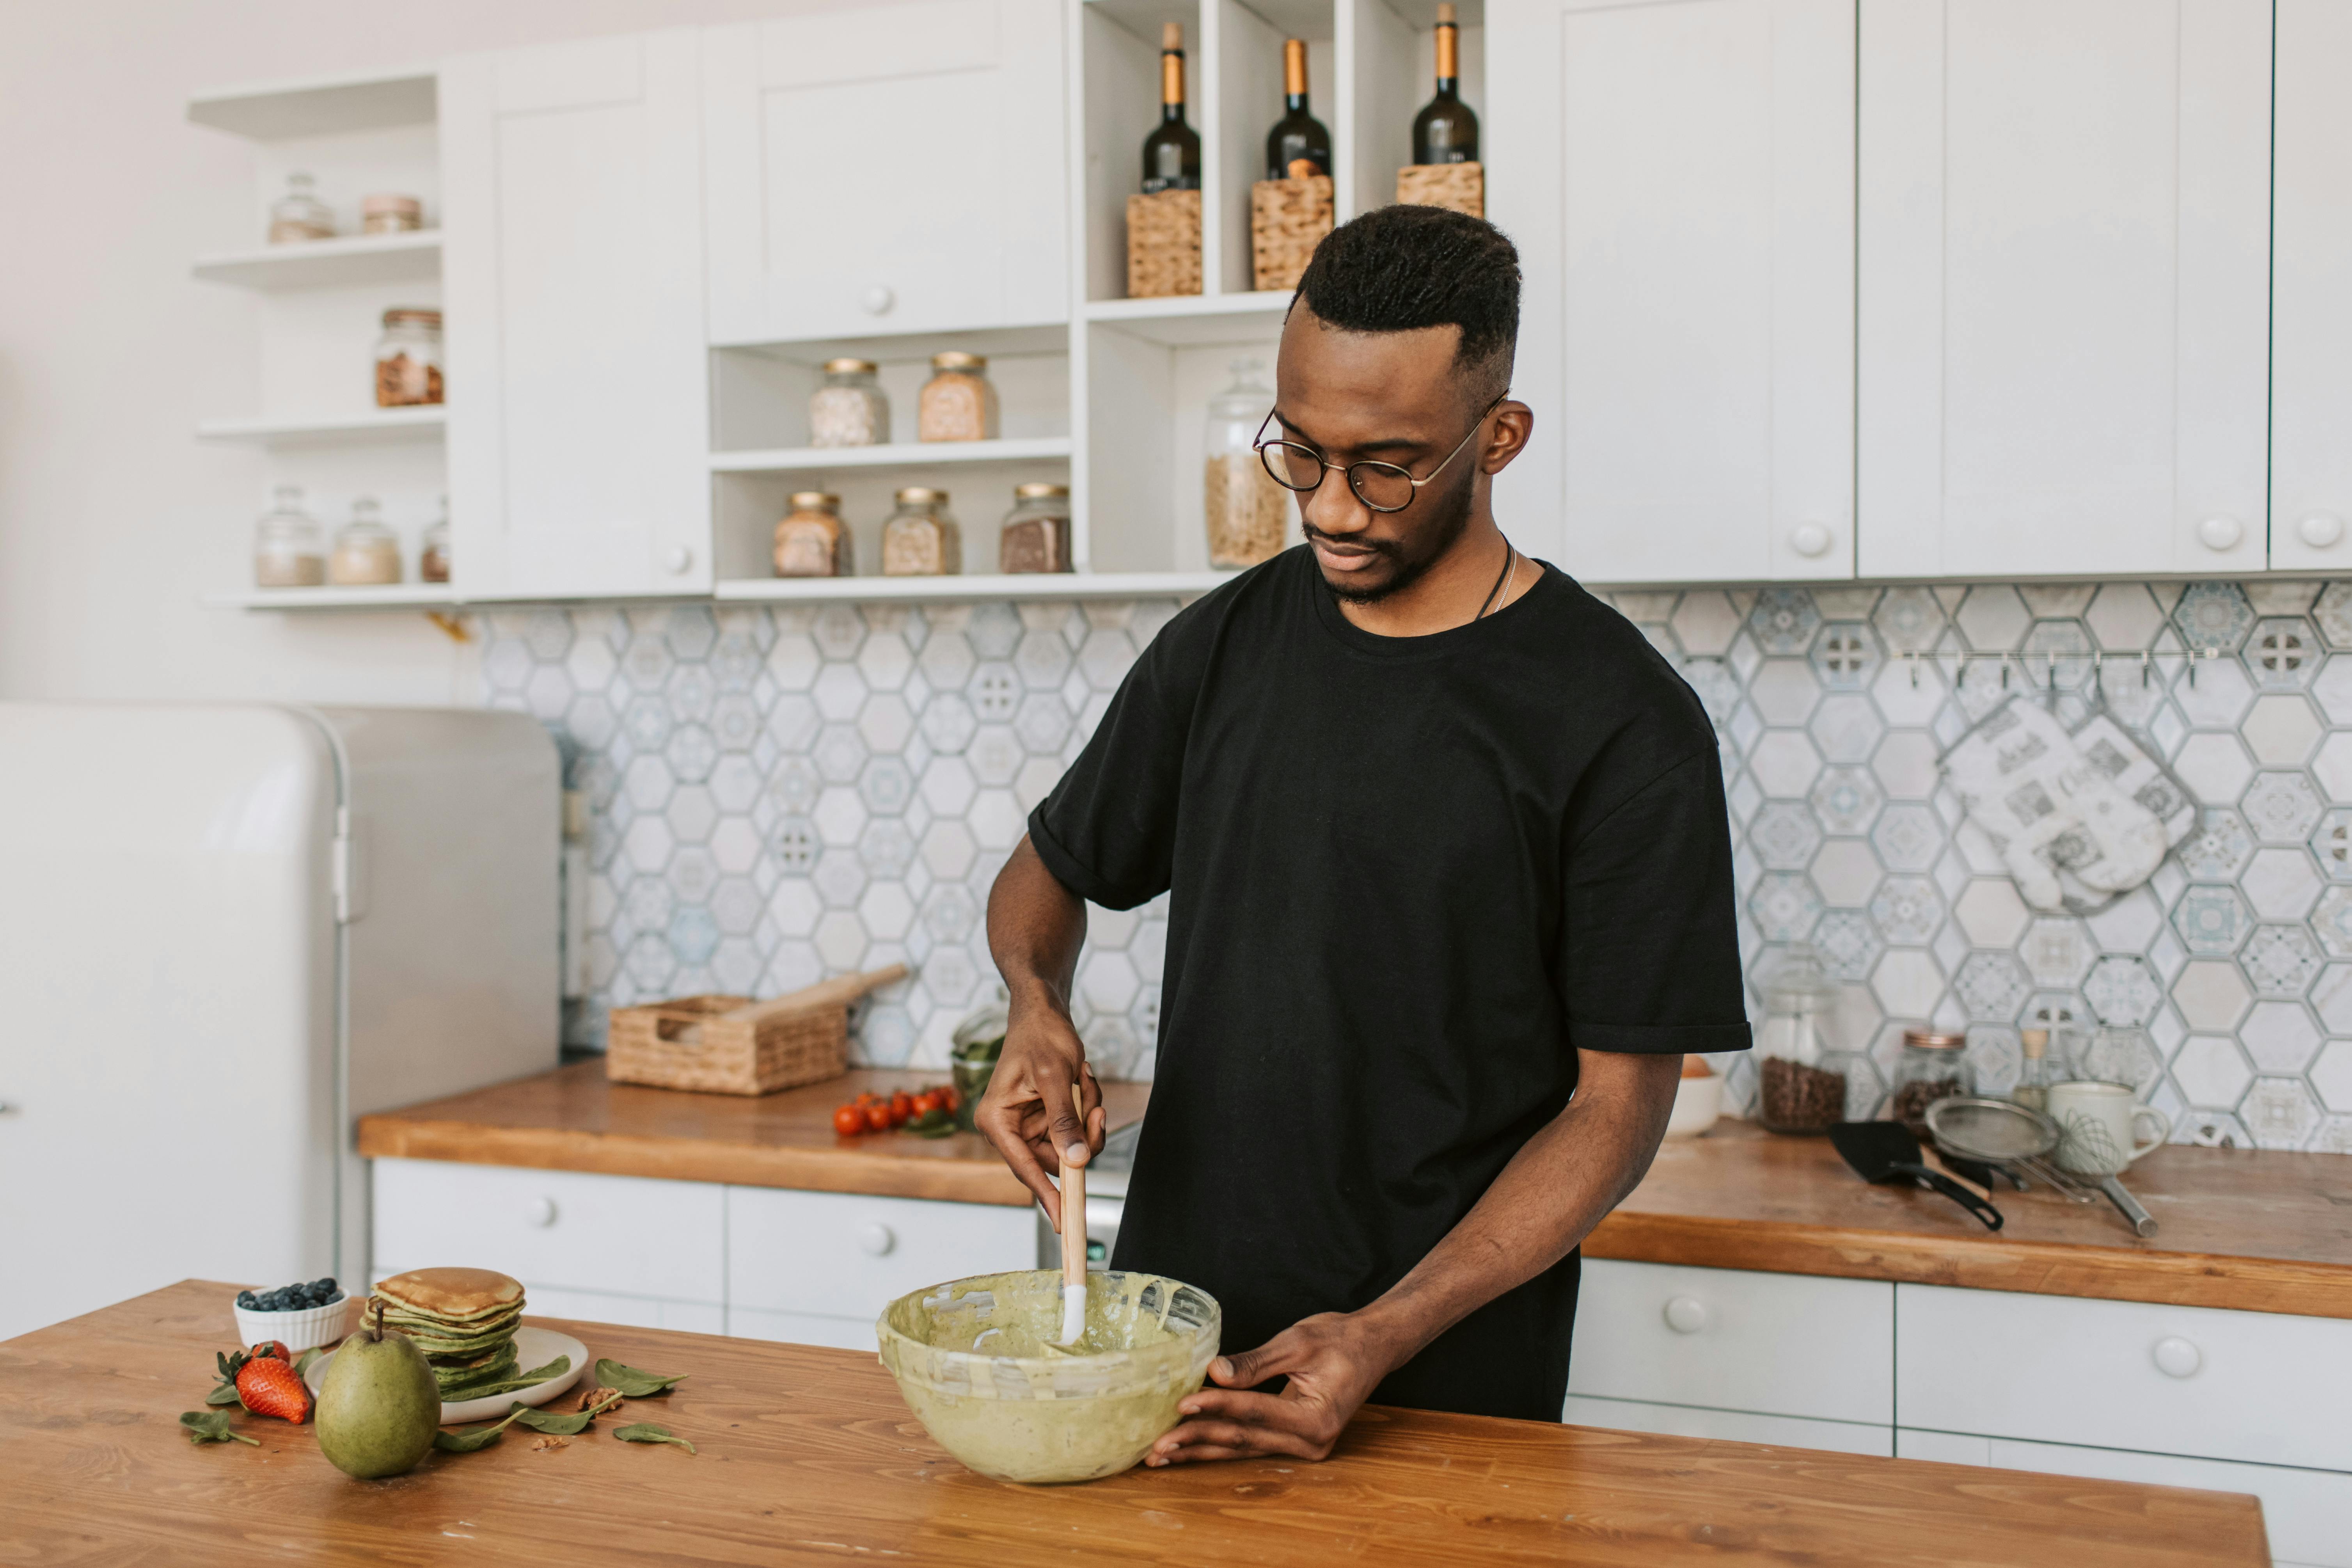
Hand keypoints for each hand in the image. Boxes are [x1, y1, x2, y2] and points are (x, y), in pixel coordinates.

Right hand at [972, 987, 1103, 1231]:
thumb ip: (1064, 1121)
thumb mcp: (1056, 1078)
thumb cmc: (1041, 1036)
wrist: (1043, 1011)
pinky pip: (1075, 1129)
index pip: (1025, 1168)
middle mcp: (1009, 1128)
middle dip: (1081, 1135)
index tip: (1064, 1223)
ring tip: (1083, 1081)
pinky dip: (1086, 1109)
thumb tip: (1076, 1162)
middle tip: (1093, 1107)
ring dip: (1086, 1116)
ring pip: (1069, 1145)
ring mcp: (1028, 1124)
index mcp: (996, 1121)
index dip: (1047, 1196)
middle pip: (1054, 1159)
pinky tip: (1083, 1081)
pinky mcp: (1045, 1117)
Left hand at [1145, 1311, 1403, 1465]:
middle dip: (1197, 1440)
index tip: (1182, 1404)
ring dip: (1200, 1450)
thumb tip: (1214, 1374)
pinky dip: (1217, 1444)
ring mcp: (1304, 1446)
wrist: (1373, 1346)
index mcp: (1317, 1417)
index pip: (1255, 1413)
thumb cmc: (1340, 1339)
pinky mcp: (1294, 1441)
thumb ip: (1255, 1363)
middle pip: (1243, 1440)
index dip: (1217, 1408)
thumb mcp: (1298, 1342)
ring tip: (1160, 1457)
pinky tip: (1187, 1448)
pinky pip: (1250, 1444)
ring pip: (1242, 1448)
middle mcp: (1312, 1441)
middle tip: (1156, 1446)